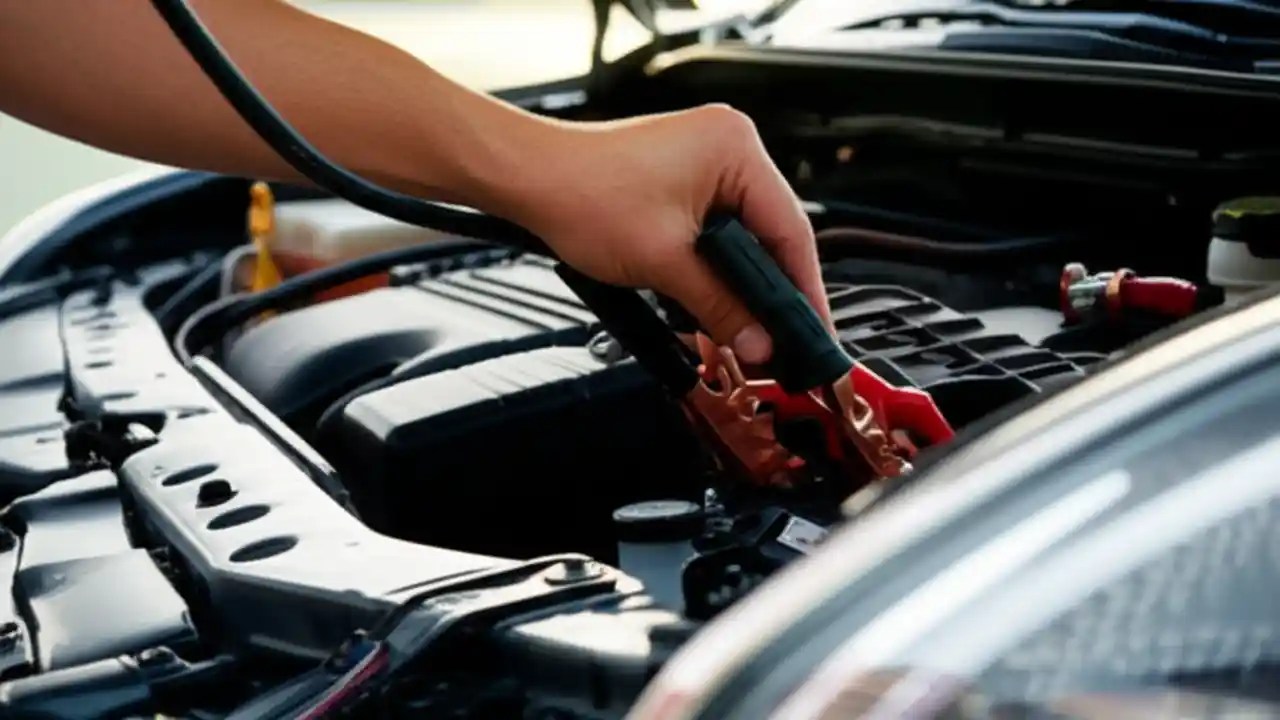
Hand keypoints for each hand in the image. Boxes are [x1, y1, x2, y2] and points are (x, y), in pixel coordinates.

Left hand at [494, 104, 831, 363]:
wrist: (527, 178)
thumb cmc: (581, 193)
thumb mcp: (665, 262)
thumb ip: (721, 306)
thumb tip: (760, 341)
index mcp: (735, 148)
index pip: (791, 230)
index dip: (804, 291)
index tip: (813, 334)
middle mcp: (727, 148)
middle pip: (770, 237)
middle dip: (770, 296)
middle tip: (782, 345)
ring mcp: (704, 164)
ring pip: (742, 241)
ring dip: (741, 289)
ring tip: (750, 335)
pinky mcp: (682, 183)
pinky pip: (715, 235)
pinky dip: (715, 274)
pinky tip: (717, 310)